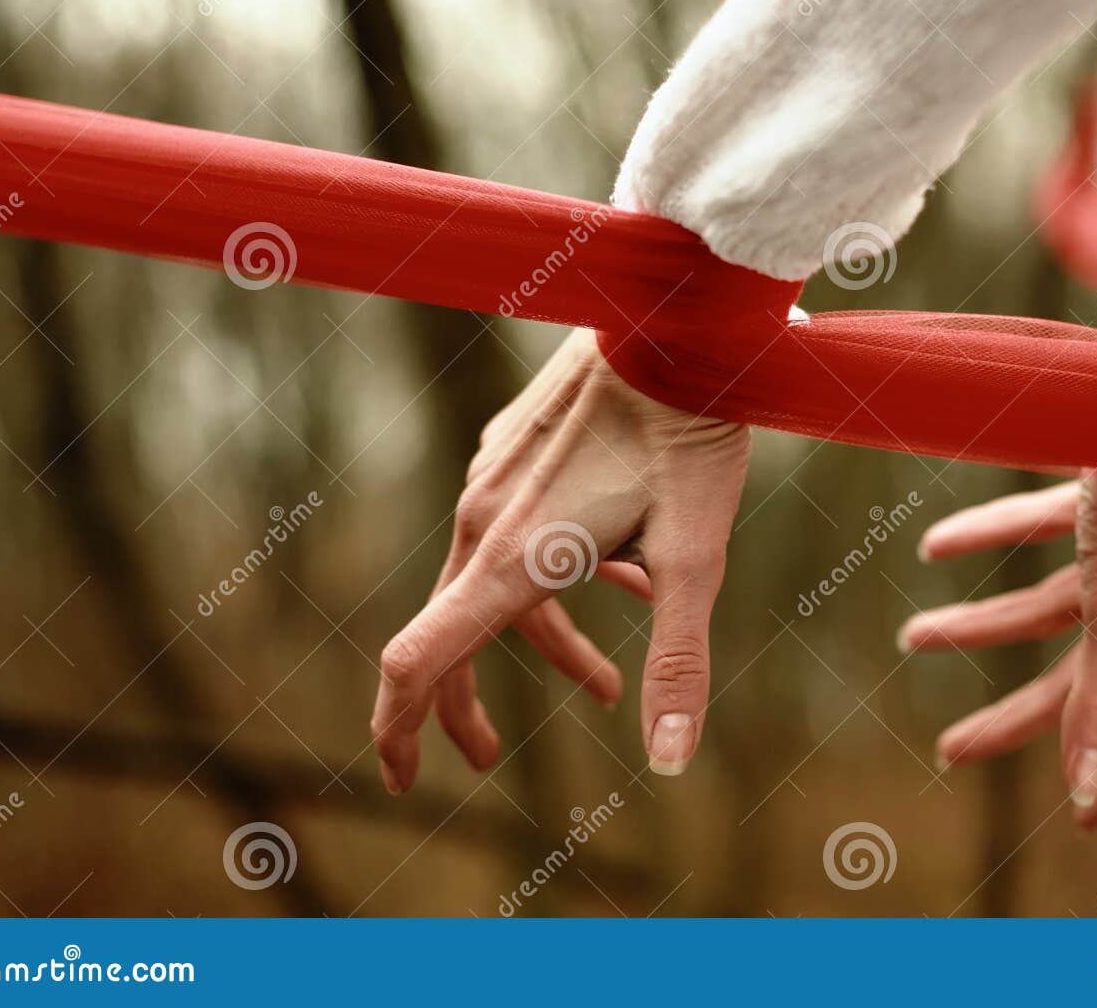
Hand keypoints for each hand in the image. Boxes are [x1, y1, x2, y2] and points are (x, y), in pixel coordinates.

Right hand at [371, 328, 748, 792]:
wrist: (674, 318)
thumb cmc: (690, 433)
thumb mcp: (698, 559)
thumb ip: (677, 660)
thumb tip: (666, 760)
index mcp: (513, 557)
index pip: (419, 661)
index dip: (399, 729)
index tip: (399, 779)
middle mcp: (484, 519)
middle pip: (451, 633)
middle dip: (467, 705)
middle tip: (488, 758)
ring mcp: (494, 480)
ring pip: (496, 583)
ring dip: (545, 642)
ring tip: (608, 687)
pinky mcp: (514, 450)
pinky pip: (518, 533)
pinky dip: (561, 578)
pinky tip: (631, 579)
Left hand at [898, 319, 1096, 829]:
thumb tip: (1076, 787)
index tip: (1077, 822)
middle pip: (1074, 687)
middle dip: (1010, 720)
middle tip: (948, 749)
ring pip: (1042, 610)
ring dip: (977, 626)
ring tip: (912, 637)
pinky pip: (1035, 531)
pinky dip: (986, 538)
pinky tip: (931, 545)